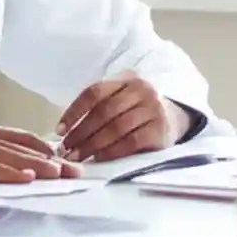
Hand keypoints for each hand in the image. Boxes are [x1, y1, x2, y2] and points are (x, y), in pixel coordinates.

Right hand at [0, 123, 80, 183]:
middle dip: (52, 158)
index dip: (43, 147)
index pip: (16, 137)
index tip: (64, 158)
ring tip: (64, 175)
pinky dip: (9, 170)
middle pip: (22, 145)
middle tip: (77, 170)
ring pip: (11, 154)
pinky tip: (26, 176)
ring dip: (41, 165)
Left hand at [55, 71, 190, 162]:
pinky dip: (112, 151)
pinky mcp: (161, 130)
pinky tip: (99, 157)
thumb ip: (99, 106)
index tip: (59, 129)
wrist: (177, 113)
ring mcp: (153, 109)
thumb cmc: (139, 108)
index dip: (74, 111)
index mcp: (125, 79)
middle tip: (65, 148)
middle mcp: (141, 91)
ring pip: (116, 128)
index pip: (94, 92)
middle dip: (81, 132)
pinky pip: (131, 142)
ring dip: (92, 144)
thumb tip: (65, 130)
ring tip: (77, 156)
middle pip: (103, 111)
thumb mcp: (122, 96)